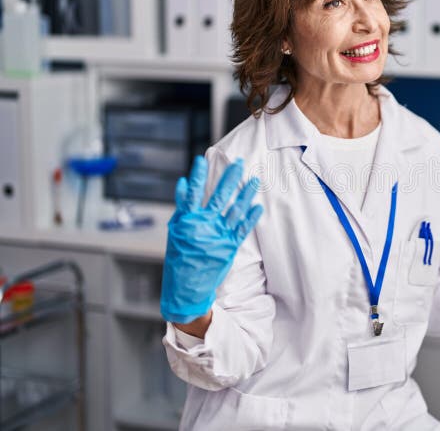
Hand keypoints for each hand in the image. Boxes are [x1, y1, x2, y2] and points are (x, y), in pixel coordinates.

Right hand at [160, 156, 262, 323]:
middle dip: (229, 178)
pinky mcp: (229, 247)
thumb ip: (182, 209)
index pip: (193, 195)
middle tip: (238, 162)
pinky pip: (242, 229)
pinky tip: (258, 206)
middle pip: (219, 198)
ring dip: (245, 194)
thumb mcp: (175, 233)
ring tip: (255, 180)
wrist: (186, 288)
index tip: (202, 159)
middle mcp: (204, 227)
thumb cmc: (179, 257)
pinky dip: (250, 217)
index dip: (198, 177)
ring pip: (234, 211)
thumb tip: (185, 184)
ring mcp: (218, 237)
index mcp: (187, 222)